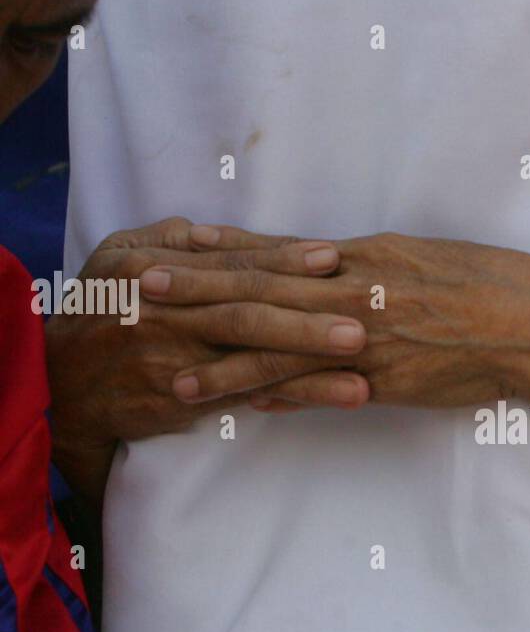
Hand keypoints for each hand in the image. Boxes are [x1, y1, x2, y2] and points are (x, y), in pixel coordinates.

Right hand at [46, 217, 369, 500]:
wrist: (63, 382)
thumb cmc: (102, 311)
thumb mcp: (118, 258)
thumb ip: (172, 242)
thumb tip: (217, 231)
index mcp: (154, 268)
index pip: (231, 261)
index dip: (283, 258)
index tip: (333, 256)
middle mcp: (166, 312)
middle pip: (247, 309)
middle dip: (309, 315)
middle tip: (365, 318)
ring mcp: (175, 360)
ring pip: (251, 357)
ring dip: (311, 364)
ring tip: (362, 368)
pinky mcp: (181, 401)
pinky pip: (243, 397)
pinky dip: (290, 397)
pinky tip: (331, 398)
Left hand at [138, 227, 529, 411]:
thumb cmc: (492, 287)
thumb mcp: (426, 261)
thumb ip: (375, 268)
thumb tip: (333, 268)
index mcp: (365, 255)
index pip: (282, 251)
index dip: (228, 248)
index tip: (182, 242)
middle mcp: (355, 287)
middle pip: (262, 286)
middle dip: (199, 287)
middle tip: (142, 285)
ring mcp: (365, 332)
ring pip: (278, 342)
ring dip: (219, 355)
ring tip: (168, 363)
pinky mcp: (381, 375)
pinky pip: (318, 385)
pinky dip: (276, 394)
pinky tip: (238, 405)